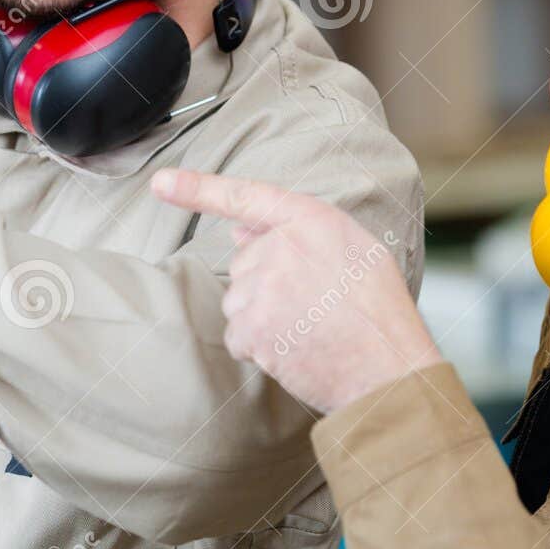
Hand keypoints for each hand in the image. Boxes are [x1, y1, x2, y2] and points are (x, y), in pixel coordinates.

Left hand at [151, 168, 440, 413]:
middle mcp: (280, 246)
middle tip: (313, 303)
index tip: (160, 182)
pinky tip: (295, 348)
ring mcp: (263, 288)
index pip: (244, 196)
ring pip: (239, 300)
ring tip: (309, 327)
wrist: (389, 366)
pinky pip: (239, 335)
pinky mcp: (253, 328)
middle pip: (244, 262)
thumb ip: (297, 231)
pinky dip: (260, 346)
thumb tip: (240, 233)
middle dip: (267, 281)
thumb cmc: (377, 308)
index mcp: (309, 218)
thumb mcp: (353, 248)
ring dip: (263, 316)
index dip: (197, 188)